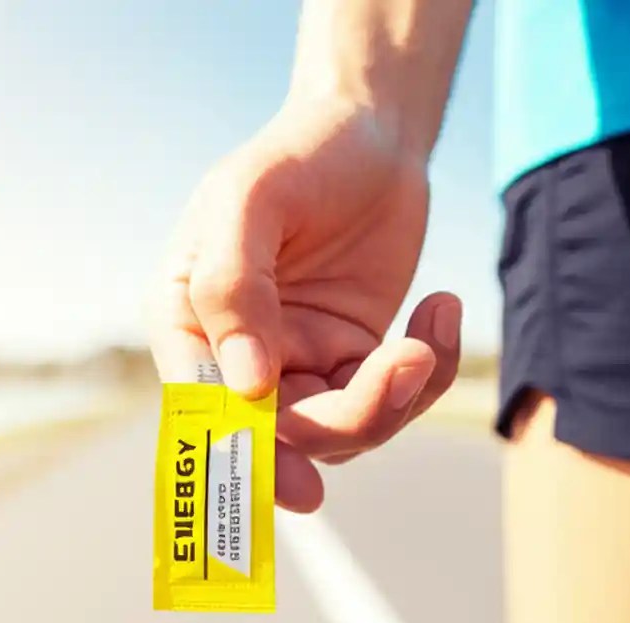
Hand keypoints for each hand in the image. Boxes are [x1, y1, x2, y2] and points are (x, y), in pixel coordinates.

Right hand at [149, 100, 462, 512]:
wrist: (370, 133)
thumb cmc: (297, 155)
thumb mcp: (249, 200)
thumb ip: (232, 286)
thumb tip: (247, 386)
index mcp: (187, 322)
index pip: (201, 410)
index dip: (244, 454)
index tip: (298, 482)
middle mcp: (236, 355)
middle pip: (280, 436)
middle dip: (348, 420)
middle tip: (406, 367)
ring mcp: (298, 361)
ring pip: (341, 432)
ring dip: (396, 399)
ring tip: (430, 332)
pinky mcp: (354, 359)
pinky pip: (389, 402)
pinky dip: (427, 372)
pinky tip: (442, 311)